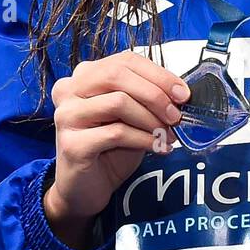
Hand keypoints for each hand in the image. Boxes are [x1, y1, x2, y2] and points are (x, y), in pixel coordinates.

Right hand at [43, 52, 189, 247]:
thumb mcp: (132, 116)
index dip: (158, 75)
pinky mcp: (72, 143)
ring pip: (118, 102)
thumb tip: (180, 93)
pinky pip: (117, 133)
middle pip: (118, 75)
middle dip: (155, 94)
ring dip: (151, 119)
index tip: (183, 94)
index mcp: (84, 76)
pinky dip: (144, 139)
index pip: (125, 61)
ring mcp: (67, 115)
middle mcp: (69, 90)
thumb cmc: (110, 148)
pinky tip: (158, 148)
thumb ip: (147, 98)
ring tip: (168, 135)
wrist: (84, 188)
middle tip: (176, 116)